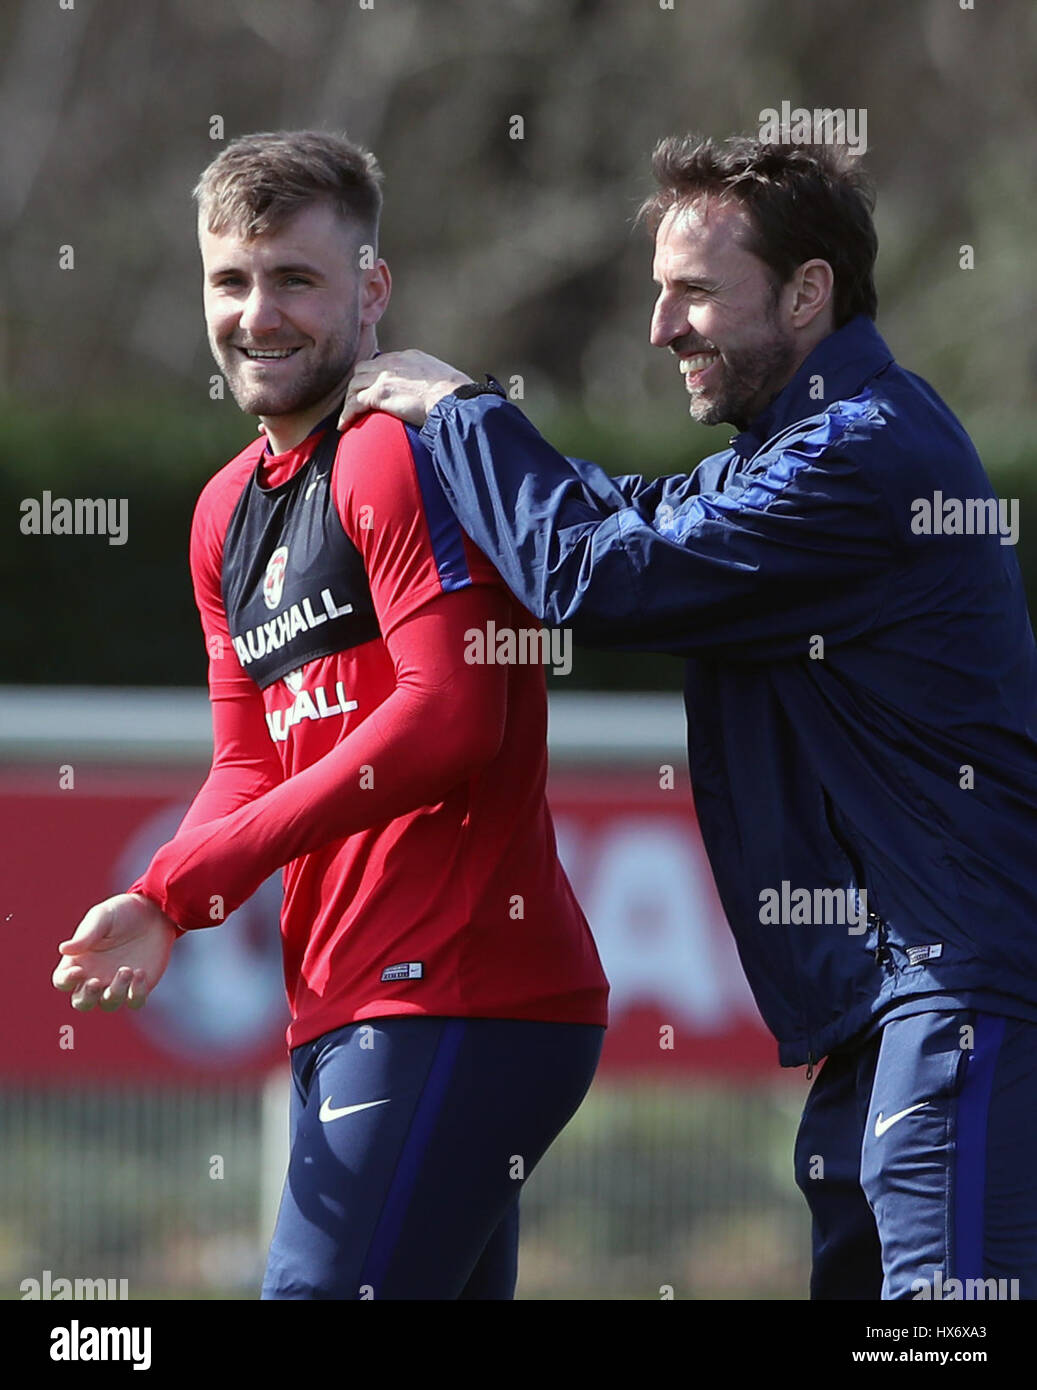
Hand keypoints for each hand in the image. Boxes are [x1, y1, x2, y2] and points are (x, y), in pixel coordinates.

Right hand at [52, 893, 177, 1012]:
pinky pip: (135, 1001)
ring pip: (109, 1004)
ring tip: (126, 969)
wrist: (154, 912)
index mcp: (80, 960)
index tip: (79, 970)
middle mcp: (95, 976)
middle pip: (82, 1002)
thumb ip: (86, 935)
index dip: (66, 981)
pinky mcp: (139, 985)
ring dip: (115, 992)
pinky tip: (141, 973)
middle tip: (96, 981)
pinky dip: (136, 993)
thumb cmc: (122, 912)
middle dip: (86, 998)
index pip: (62, 980)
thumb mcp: (102, 918)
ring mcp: (117, 983)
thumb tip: (63, 949)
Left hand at [338, 350, 472, 429]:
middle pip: (363, 369)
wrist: (452, 400)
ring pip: (355, 384)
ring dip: (350, 400)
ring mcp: (384, 377)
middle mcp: (392, 362)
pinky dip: (347, 414)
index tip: (373, 390)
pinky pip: (355, 403)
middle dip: (357, 385)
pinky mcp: (379, 394)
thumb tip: (432, 394)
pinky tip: (344, 425)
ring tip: (348, 415)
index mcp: (408, 357)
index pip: (382, 362)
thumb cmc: (454, 396)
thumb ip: (428, 381)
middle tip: (356, 402)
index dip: (374, 377)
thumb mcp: (440, 379)